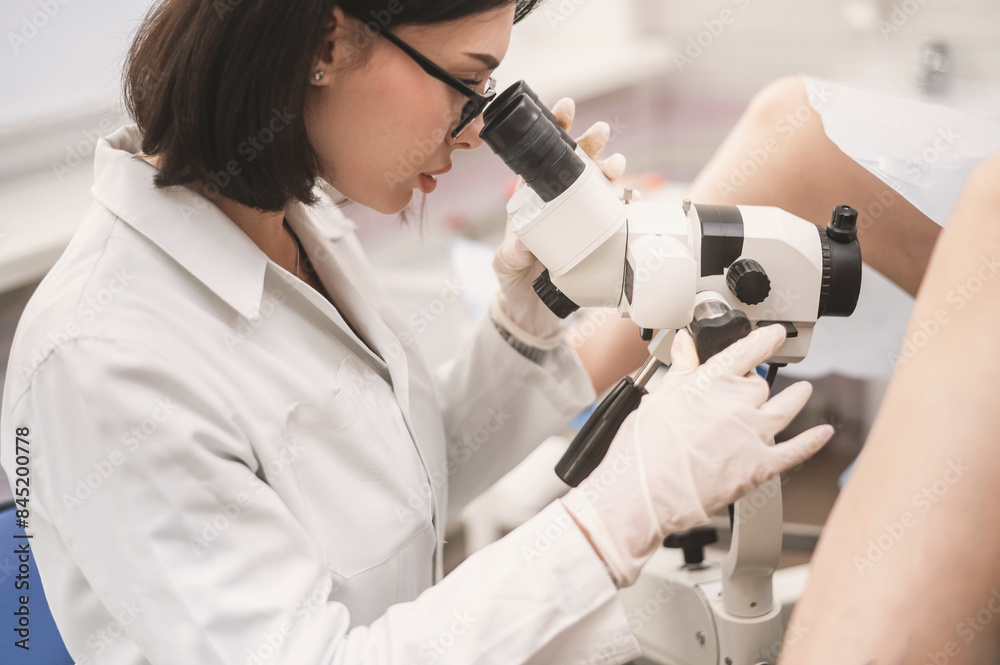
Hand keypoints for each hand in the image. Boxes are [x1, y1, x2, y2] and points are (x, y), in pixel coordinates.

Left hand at [491, 98, 626, 347]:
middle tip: (600, 133)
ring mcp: (580, 220)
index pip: (542, 158)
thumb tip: (523, 243)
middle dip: (590, 144)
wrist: (533, 315)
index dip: (555, 131)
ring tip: (617, 164)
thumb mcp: (504, 266)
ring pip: (599, 185)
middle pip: (576, 164)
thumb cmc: (513, 282)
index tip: (566, 110)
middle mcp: (558, 204)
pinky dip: (628, 204)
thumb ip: (509, 254)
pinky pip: (616, 216)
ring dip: (611, 169)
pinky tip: (634, 198)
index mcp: (532, 199)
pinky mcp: (598, 239)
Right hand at [561, 325, 835, 586]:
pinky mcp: (760, 465)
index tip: (774, 333)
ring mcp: (752, 434)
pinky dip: (813, 441)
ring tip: (803, 392)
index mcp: (710, 382)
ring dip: (797, 398)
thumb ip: (680, 369)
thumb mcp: (658, 398)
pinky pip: (795, 450)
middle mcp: (737, 403)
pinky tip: (824, 434)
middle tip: (755, 383)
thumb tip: (686, 343)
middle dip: (759, 382)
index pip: (746, 351)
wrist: (646, 491)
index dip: (764, 339)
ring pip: (785, 408)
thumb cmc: (644, 448)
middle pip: (760, 384)